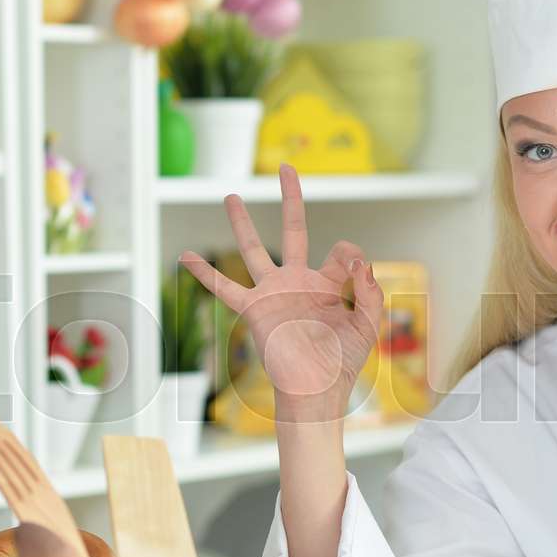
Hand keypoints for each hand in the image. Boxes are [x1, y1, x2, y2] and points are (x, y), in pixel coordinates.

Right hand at [179, 163, 382, 417]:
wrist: (316, 390)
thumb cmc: (343, 362)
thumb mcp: (368, 323)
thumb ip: (370, 290)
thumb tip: (358, 256)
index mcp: (329, 285)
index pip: (343, 253)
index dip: (353, 257)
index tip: (358, 273)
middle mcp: (299, 282)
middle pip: (292, 230)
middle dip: (290, 198)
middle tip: (285, 167)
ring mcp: (274, 293)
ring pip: (253, 249)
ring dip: (241, 222)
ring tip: (229, 196)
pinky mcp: (254, 309)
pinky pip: (224, 288)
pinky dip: (204, 273)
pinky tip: (185, 256)